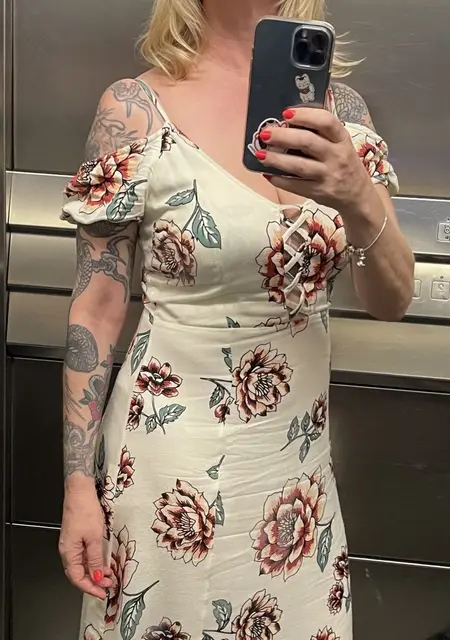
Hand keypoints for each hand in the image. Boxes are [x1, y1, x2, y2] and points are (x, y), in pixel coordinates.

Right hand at [59, 480, 111, 598]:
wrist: (80, 490)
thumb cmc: (84, 509)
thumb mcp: (94, 537)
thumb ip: (95, 559)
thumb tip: (96, 576)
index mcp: (68, 552)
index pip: (77, 578)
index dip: (90, 588)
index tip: (102, 592)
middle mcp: (67, 549)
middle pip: (78, 573)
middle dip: (93, 582)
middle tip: (108, 585)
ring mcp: (72, 542)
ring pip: (82, 564)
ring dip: (94, 571)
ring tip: (108, 575)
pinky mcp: (77, 536)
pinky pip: (84, 554)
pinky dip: (93, 561)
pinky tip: (102, 561)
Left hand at [257, 107, 372, 213]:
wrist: (357, 195)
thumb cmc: (344, 164)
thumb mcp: (340, 144)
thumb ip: (321, 133)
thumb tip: (287, 122)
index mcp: (342, 138)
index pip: (326, 121)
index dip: (305, 115)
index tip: (286, 114)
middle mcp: (337, 156)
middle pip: (308, 142)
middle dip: (283, 136)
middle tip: (265, 133)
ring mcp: (327, 175)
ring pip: (299, 166)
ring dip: (277, 159)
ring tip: (261, 154)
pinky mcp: (318, 192)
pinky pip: (295, 186)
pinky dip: (279, 180)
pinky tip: (268, 173)